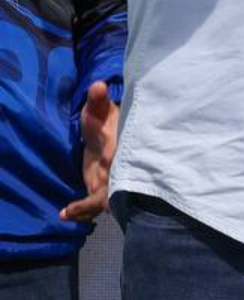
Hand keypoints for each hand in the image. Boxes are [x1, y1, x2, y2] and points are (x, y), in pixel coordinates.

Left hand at [58, 82, 118, 222]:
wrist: (114, 137)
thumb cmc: (107, 121)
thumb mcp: (101, 109)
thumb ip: (98, 100)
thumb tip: (97, 86)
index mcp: (123, 148)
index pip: (120, 156)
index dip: (114, 159)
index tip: (105, 160)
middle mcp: (122, 168)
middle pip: (118, 185)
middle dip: (103, 194)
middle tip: (82, 203)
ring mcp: (114, 182)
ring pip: (107, 199)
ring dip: (90, 206)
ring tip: (70, 212)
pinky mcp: (103, 190)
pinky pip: (97, 205)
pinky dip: (83, 211)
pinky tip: (65, 214)